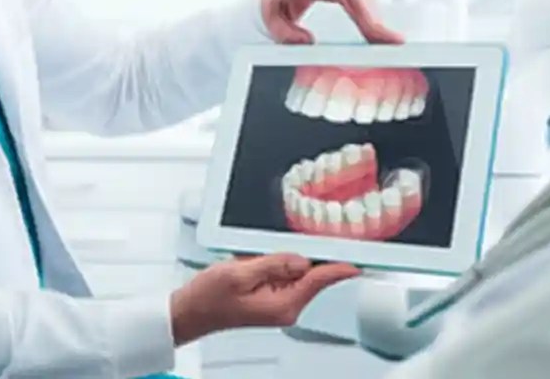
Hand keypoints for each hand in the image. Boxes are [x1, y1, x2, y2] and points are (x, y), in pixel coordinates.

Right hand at [169, 254, 360, 344]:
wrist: (190, 312)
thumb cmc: (209, 298)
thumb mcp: (240, 274)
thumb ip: (274, 264)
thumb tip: (302, 259)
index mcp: (284, 305)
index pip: (320, 280)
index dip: (339, 266)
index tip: (359, 260)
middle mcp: (287, 307)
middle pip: (311, 274)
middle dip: (304, 254)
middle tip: (297, 237)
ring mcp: (280, 303)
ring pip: (297, 272)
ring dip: (284, 258)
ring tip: (255, 258)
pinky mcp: (272, 298)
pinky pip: (284, 275)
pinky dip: (275, 263)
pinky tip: (255, 262)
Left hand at [260, 0, 402, 43]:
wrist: (265, 1)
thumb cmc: (267, 7)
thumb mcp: (269, 20)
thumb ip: (284, 32)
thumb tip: (307, 41)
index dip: (363, 3)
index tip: (375, 27)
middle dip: (374, 14)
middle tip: (389, 40)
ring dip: (373, 16)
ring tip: (384, 40)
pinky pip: (356, 0)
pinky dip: (367, 16)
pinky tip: (374, 33)